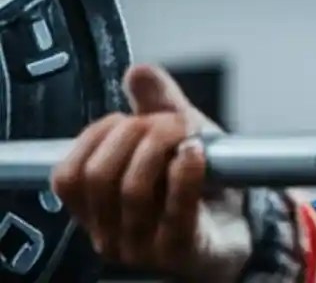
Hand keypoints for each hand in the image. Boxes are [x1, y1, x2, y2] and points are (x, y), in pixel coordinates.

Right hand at [51, 64, 251, 281]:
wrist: (239, 228)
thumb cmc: (199, 186)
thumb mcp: (177, 137)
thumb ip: (156, 104)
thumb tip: (138, 71)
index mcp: (96, 210)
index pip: (68, 175)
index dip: (96, 136)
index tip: (129, 118)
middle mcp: (110, 234)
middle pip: (99, 176)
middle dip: (133, 133)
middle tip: (169, 121)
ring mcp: (144, 248)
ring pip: (133, 190)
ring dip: (161, 146)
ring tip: (187, 133)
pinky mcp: (181, 251)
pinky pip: (177, 209)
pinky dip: (186, 171)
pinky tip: (197, 152)